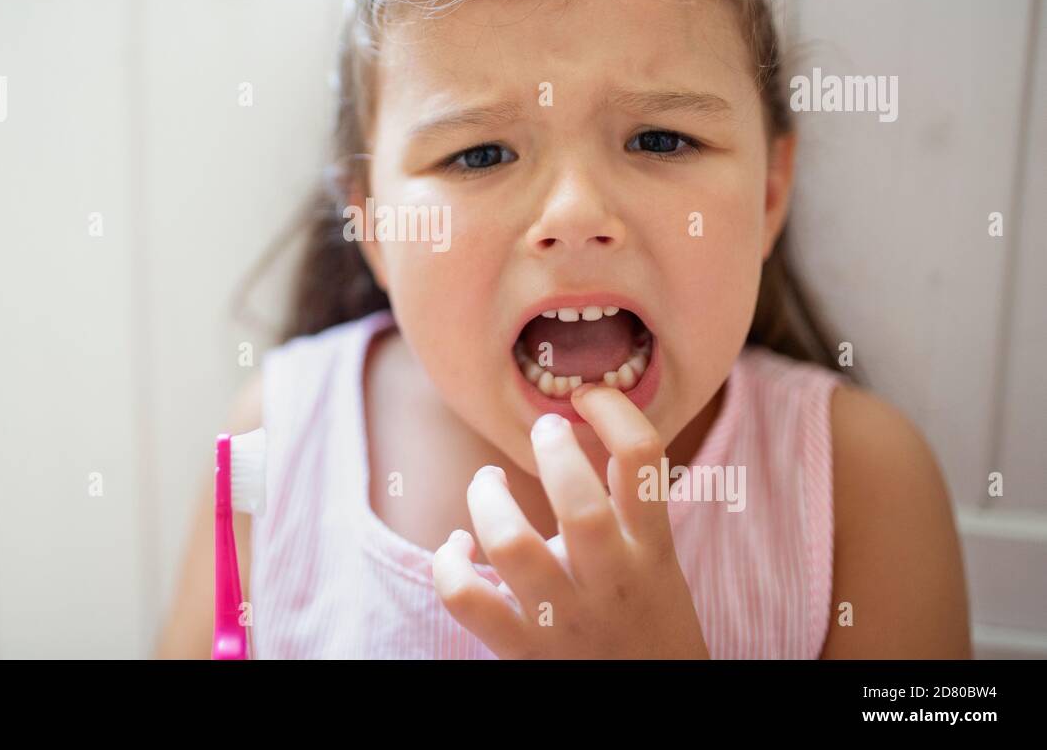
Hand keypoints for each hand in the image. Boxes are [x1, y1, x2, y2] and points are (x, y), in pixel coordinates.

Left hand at [432, 383, 708, 658]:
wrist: (654, 711)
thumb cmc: (648, 624)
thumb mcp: (659, 564)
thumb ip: (628, 509)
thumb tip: (590, 430)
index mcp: (650, 550)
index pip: (644, 460)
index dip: (615, 412)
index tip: (591, 395)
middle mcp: (611, 579)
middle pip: (578, 501)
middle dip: (551, 448)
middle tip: (543, 428)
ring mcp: (564, 617)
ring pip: (511, 543)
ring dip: (487, 500)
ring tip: (489, 481)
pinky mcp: (523, 650)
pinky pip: (467, 598)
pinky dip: (448, 564)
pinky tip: (457, 549)